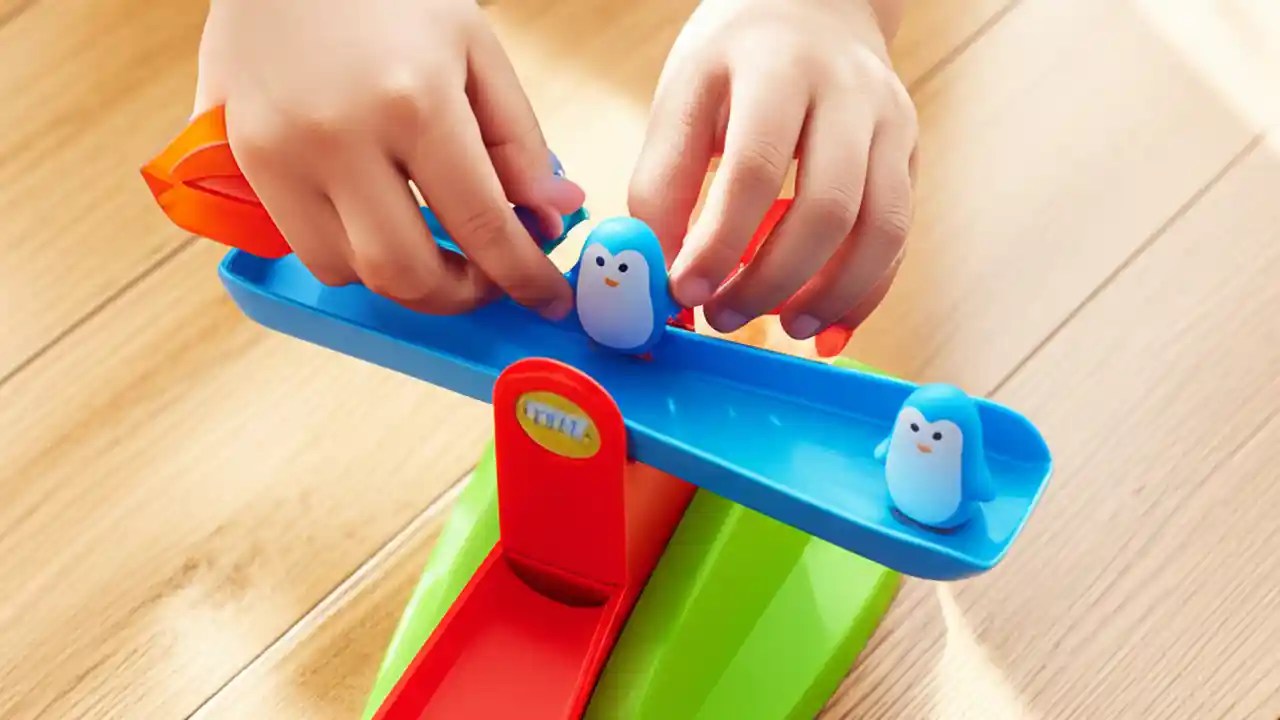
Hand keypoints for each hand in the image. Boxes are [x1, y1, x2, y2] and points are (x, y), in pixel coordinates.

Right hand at [195, 0, 584, 318]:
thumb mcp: (474, 48)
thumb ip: (518, 141)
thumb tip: (551, 216)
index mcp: (415, 101)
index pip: (480, 225)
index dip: (522, 277)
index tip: (547, 300)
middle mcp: (341, 137)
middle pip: (404, 273)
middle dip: (458, 296)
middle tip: (485, 279)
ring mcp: (279, 151)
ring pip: (345, 272)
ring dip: (399, 278)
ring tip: (430, 244)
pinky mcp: (239, 157)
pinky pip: (298, 245)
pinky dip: (347, 253)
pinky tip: (376, 219)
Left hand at [630, 0, 916, 338]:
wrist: (815, 4)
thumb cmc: (735, 61)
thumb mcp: (683, 98)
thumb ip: (664, 185)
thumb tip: (662, 281)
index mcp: (777, 69)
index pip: (754, 168)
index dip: (719, 241)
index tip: (685, 290)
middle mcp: (849, 94)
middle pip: (828, 207)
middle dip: (773, 280)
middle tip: (724, 317)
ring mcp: (891, 125)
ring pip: (882, 230)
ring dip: (831, 295)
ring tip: (784, 330)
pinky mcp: (910, 156)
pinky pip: (899, 239)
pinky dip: (865, 293)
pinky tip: (825, 326)